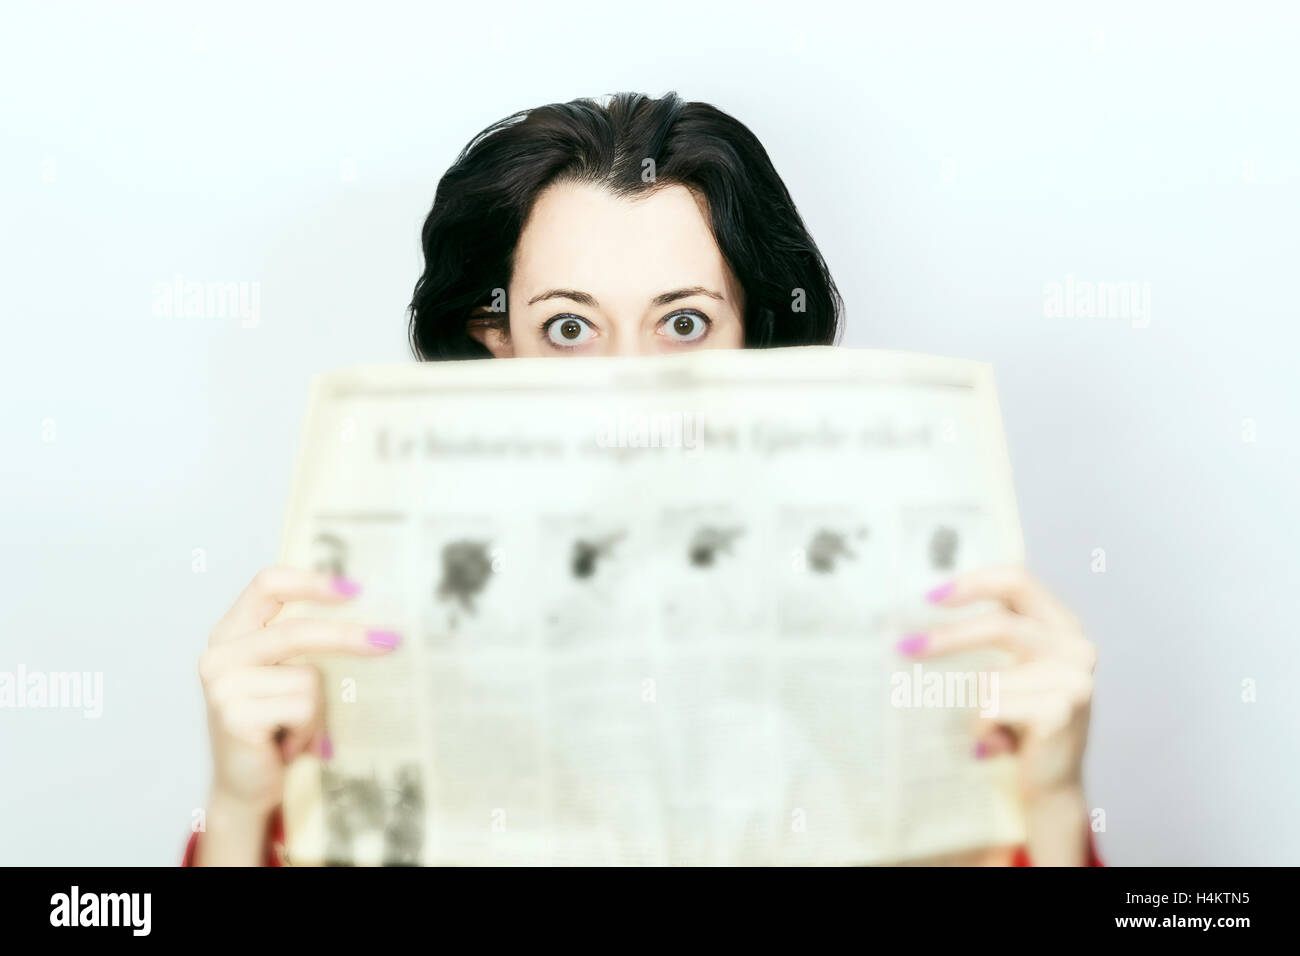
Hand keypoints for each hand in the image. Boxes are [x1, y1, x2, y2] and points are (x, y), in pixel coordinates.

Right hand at [195, 567, 399, 864]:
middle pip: (296, 630)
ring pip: (308, 677)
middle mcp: (220, 654)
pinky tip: (290, 747)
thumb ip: (307, 645)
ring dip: (320, 710)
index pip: (267, 584)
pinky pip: (303, 708)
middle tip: (391, 641)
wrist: (245, 789)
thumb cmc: (277, 726)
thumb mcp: (286, 676)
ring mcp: (222, 685)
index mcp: (231, 632)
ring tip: (302, 731)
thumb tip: (374, 620)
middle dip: (349, 636)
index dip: (312, 580)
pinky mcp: (234, 716)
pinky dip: (309, 731)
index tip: (356, 587)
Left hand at [900, 564, 1096, 864]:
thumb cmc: (1017, 725)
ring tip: (986, 732)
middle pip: (1001, 625)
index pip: (1018, 581)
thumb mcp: (1008, 672)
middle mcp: (1076, 648)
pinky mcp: (1062, 712)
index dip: (974, 583)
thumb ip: (987, 638)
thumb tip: (916, 618)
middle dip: (948, 636)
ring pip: (991, 680)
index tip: (930, 596)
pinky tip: (997, 747)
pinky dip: (983, 730)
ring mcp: (1075, 681)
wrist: (1050, 788)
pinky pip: (994, 709)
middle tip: (904, 646)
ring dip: (975, 710)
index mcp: (1061, 626)